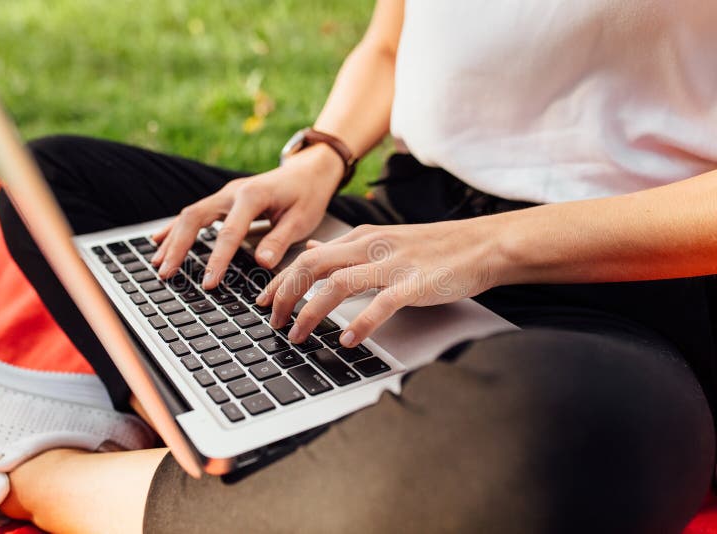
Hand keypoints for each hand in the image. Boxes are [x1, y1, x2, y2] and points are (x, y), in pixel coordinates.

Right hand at [151, 144, 343, 286]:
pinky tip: (159, 242)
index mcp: (253, 195)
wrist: (309, 171)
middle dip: (179, 247)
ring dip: (172, 239)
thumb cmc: (307, 195)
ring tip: (158, 265)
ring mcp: (225, 194)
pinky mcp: (223, 199)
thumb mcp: (302, 219)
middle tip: (167, 273)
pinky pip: (194, 213)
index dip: (217, 259)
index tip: (208, 283)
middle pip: (195, 217)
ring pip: (190, 215)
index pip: (229, 232)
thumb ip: (280, 240)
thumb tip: (261, 264)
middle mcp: (233, 191)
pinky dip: (176, 228)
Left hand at [257, 219, 503, 346]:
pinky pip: (380, 304)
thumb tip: (312, 247)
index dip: (279, 279)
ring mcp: (392, 265)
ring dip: (310, 311)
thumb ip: (345, 246)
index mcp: (361, 238)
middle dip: (284, 294)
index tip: (262, 301)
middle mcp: (371, 247)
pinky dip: (359, 323)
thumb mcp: (382, 238)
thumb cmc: (434, 247)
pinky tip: (347, 341)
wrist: (481, 244)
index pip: (307, 255)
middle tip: (272, 322)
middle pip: (312, 266)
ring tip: (298, 336)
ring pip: (337, 284)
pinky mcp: (414, 284)